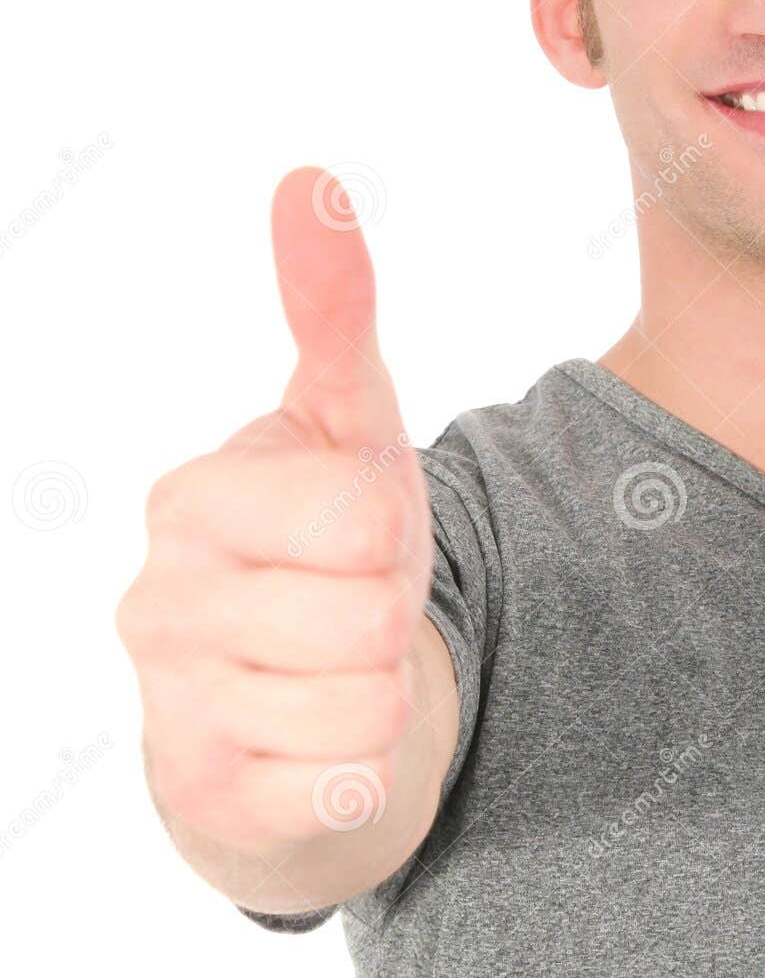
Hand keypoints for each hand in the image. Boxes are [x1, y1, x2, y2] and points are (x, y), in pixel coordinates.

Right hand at [115, 168, 431, 850]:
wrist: (302, 701)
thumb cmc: (332, 547)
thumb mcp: (347, 425)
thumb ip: (332, 311)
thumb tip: (308, 179)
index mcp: (196, 498)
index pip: (365, 512)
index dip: (392, 531)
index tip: (352, 535)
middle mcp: (160, 600)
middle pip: (373, 611)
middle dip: (392, 610)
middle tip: (350, 607)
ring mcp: (173, 705)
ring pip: (370, 698)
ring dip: (383, 686)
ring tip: (336, 669)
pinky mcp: (208, 798)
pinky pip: (350, 780)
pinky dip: (365, 762)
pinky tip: (317, 740)